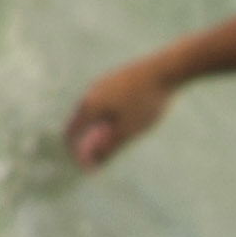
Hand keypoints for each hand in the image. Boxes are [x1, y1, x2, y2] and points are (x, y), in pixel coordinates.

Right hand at [63, 57, 178, 168]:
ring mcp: (102, 82)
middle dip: (88, 141)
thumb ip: (108, 148)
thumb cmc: (145, 102)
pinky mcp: (115, 78)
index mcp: (89, 106)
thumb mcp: (128, 131)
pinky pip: (104, 101)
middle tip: (103, 156)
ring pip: (93, 110)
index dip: (76, 152)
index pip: (70, 133)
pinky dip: (107, 115)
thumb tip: (92, 163)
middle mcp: (90, 92)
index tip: (90, 168)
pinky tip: (127, 118)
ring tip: (116, 139)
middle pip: (80, 121)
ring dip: (98, 127)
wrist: (165, 69)